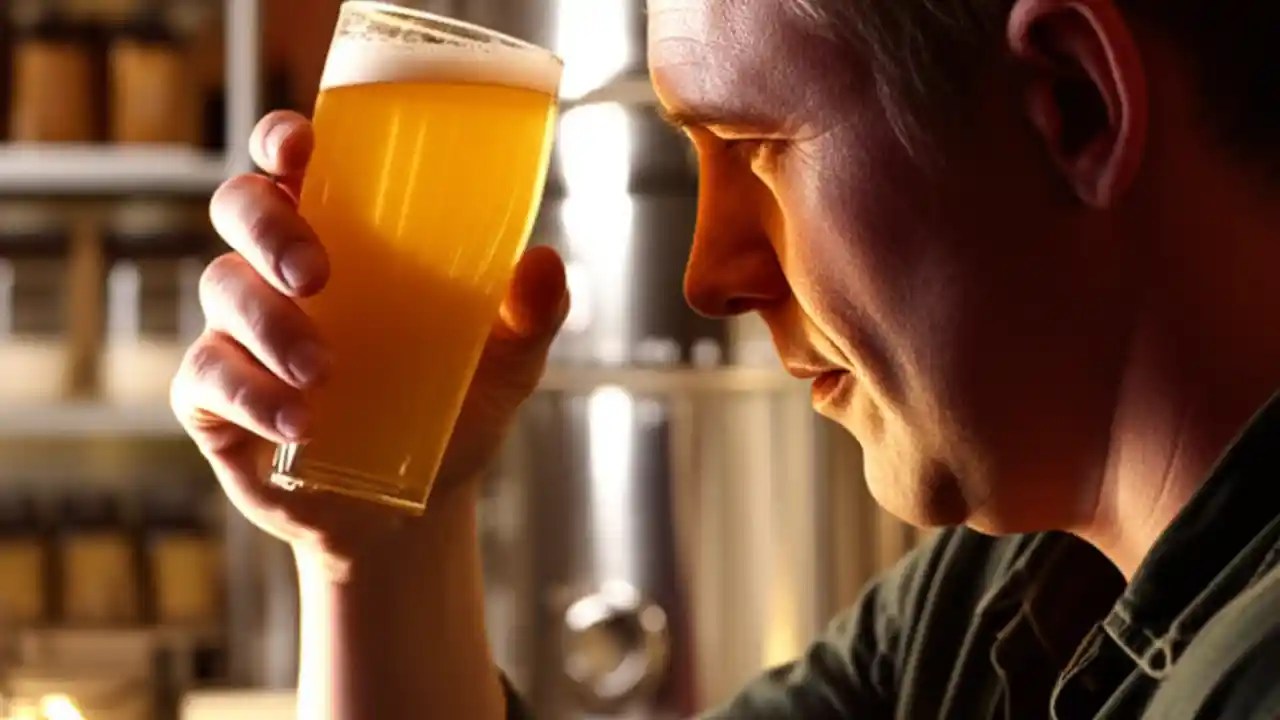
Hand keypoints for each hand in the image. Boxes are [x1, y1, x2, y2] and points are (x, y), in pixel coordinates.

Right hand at [172, 111, 568, 576]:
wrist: (411, 509)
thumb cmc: (450, 409)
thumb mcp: (505, 363)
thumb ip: (529, 315)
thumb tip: (545, 262)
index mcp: (343, 236)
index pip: (293, 164)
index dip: (282, 141)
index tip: (300, 148)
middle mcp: (280, 272)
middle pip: (240, 208)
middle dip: (268, 227)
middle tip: (316, 272)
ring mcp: (240, 333)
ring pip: (221, 291)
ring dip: (269, 325)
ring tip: (325, 371)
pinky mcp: (215, 401)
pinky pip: (205, 377)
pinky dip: (249, 395)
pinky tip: (298, 421)